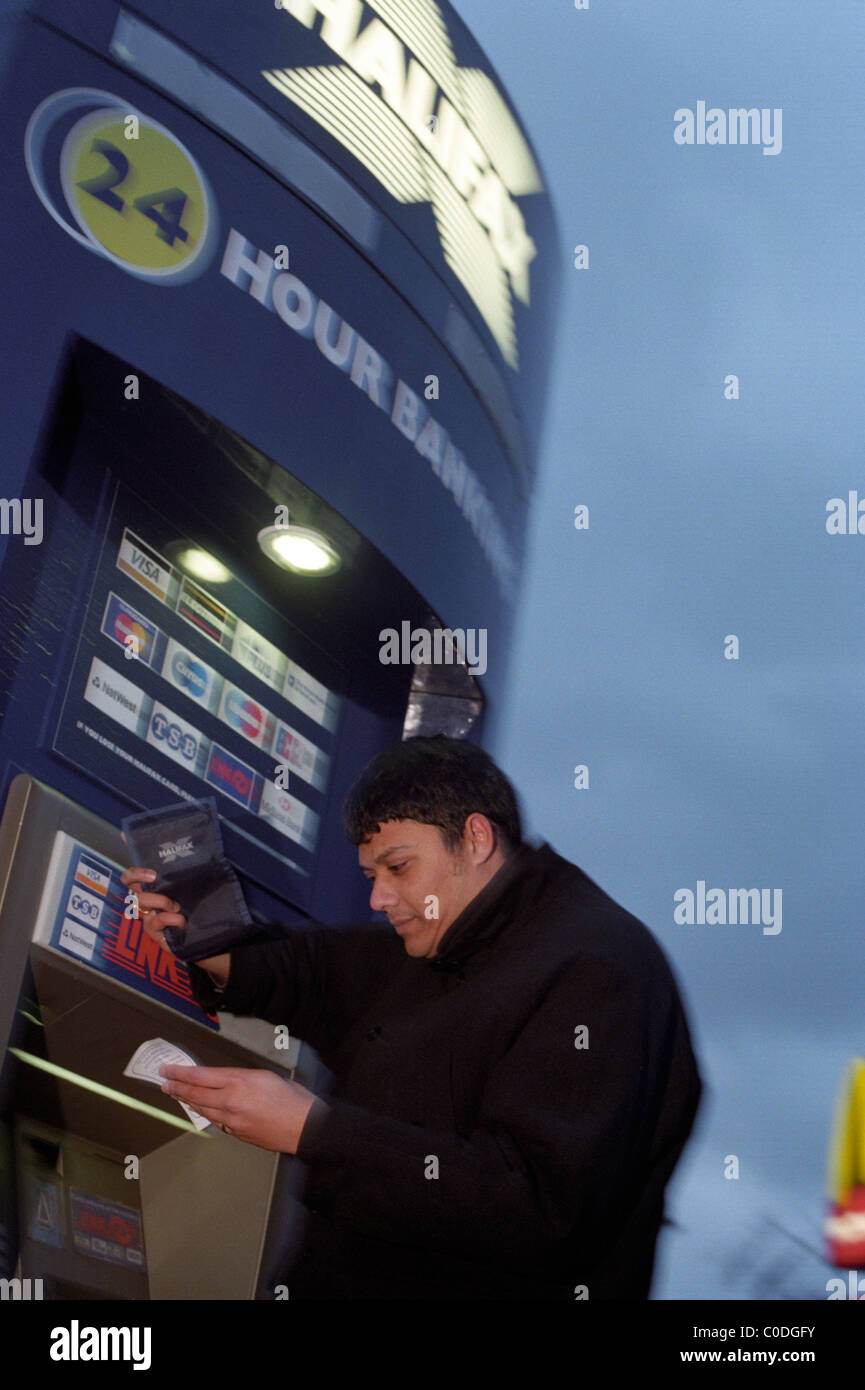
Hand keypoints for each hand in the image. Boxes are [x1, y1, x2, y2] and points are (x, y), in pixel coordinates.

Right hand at [119, 864, 229, 982]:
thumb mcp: (191, 890)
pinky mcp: (154, 933)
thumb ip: (187, 875)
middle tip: (155, 877)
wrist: (203, 936)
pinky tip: (182, 921)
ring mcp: (149, 918)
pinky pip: (157, 920)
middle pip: (133, 888)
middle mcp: (147, 904)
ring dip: (161, 901)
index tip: (150, 872)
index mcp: (153, 891)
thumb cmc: (195, 909)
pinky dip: (172, 918)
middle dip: (142, 880)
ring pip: (143, 902)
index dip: (134, 873)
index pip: (132, 878)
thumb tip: (195, 849)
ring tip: (177, 907)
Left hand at [159, 1064, 319, 1152]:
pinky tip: (203, 1109)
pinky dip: (206, 1113)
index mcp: (238, 1082)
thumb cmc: (294, 1099)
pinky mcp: (237, 1134)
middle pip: (195, 1094)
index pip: (199, 1076)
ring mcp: (232, 1121)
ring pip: (203, 1109)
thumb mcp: (266, 1076)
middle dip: (176, 1087)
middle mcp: (230, 1102)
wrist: (307, 1128)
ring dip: (188, 1101)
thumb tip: (227, 1081)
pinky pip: (216, 1121)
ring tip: (178, 1095)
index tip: (167, 1069)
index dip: (179, 1072)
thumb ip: (242, 1078)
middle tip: (164, 1083)